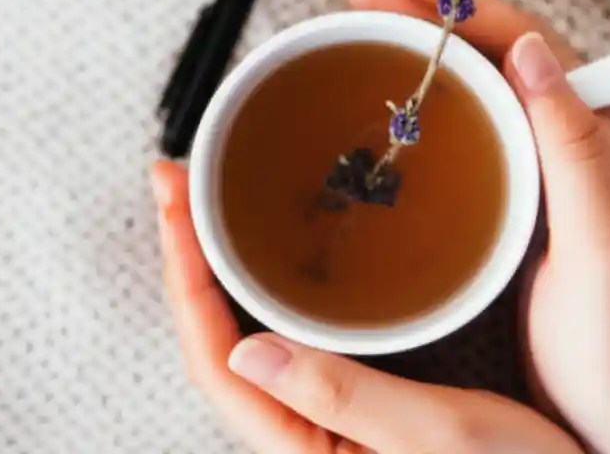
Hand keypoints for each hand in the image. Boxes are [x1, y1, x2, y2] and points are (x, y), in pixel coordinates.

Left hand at [152, 160, 583, 453]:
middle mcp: (300, 436)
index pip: (214, 359)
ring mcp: (322, 420)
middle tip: (179, 181)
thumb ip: (341, 395)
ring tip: (209, 202)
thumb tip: (247, 348)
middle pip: (217, 337)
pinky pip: (289, 336)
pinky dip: (267, 285)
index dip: (185, 276)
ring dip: (222, 267)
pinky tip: (277, 253)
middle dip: (191, 256)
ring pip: (246, 333)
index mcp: (303, 452)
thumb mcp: (433, 434)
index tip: (176, 203)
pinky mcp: (352, 403)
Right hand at [343, 0, 609, 449]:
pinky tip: (394, 104)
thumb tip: (530, 49)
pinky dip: (429, 101)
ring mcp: (543, 177)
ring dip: (426, 46)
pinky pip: (471, 134)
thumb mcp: (601, 243)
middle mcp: (572, 146)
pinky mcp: (517, 211)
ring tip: (369, 19)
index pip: (526, 45)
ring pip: (480, 87)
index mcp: (597, 141)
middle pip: (497, 53)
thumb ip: (570, 146)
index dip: (462, 1)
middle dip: (431, 8)